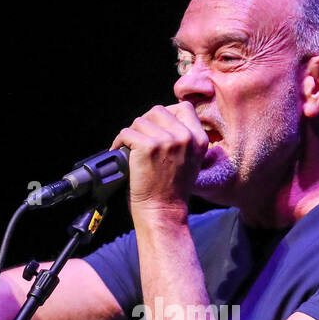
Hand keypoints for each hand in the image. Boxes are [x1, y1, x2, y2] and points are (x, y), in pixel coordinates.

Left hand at [110, 103, 208, 224]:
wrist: (162, 212)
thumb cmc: (172, 191)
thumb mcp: (190, 161)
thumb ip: (183, 139)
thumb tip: (164, 120)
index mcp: (199, 139)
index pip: (183, 107)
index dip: (166, 114)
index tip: (156, 126)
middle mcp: (185, 137)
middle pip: (158, 111)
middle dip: (145, 123)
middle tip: (139, 140)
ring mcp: (166, 141)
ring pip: (140, 121)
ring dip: (132, 134)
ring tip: (130, 150)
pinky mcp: (147, 146)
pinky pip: (126, 133)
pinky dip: (118, 143)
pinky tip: (120, 152)